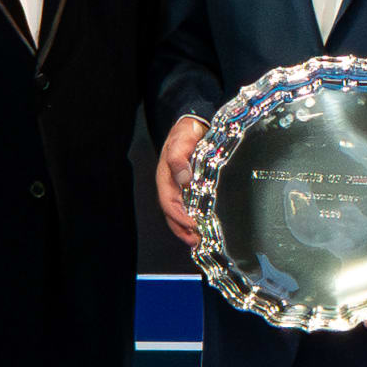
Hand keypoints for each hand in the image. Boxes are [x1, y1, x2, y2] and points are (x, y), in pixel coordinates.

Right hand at [157, 116, 208, 242]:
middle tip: (195, 241)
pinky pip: (187, 207)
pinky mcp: (188, 187)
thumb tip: (183, 178)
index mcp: (166, 176)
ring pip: (178, 213)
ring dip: (186, 229)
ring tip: (198, 241)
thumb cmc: (187, 132)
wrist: (195, 124)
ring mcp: (178, 187)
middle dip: (181, 229)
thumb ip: (180, 158)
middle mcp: (170, 184)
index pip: (169, 201)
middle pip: (171, 213)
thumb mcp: (182, 140)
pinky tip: (201, 227)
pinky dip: (192, 220)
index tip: (192, 225)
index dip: (179, 215)